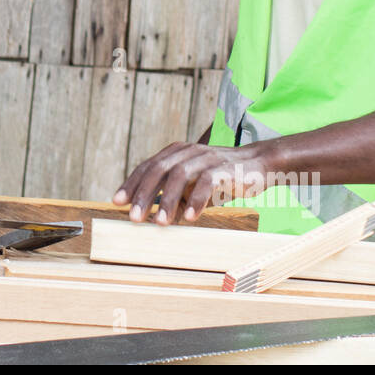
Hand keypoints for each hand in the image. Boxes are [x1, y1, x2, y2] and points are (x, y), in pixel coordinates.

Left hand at [113, 142, 265, 223]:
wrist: (258, 164)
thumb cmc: (220, 177)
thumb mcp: (193, 185)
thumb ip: (175, 196)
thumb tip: (154, 219)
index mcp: (176, 152)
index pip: (147, 166)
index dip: (131, 183)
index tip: (117, 202)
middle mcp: (188, 152)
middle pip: (159, 170)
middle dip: (144, 194)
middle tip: (133, 218)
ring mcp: (206, 158)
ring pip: (180, 175)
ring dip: (168, 200)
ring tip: (160, 223)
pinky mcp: (224, 169)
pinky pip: (207, 183)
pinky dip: (197, 200)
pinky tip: (191, 218)